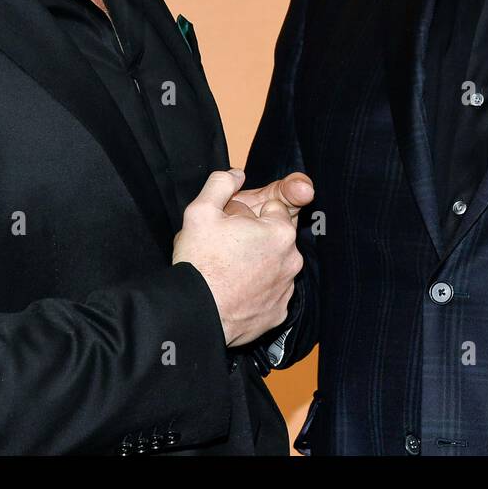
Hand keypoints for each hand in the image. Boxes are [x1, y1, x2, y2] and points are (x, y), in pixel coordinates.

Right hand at [172, 170, 303, 346]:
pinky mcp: (278, 312)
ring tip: (228, 270)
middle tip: (226, 247)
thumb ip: (221, 183)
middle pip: (275, 235)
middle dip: (255, 236)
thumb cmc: (200, 262)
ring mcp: (286, 289)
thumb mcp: (201, 211)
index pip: (271, 207)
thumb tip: (237, 174)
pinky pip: (270, 291)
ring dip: (257, 262)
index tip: (229, 226)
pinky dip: (256, 289)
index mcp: (280, 231)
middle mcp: (292, 260)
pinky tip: (234, 290)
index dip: (246, 214)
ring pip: (273, 263)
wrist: (196, 314)